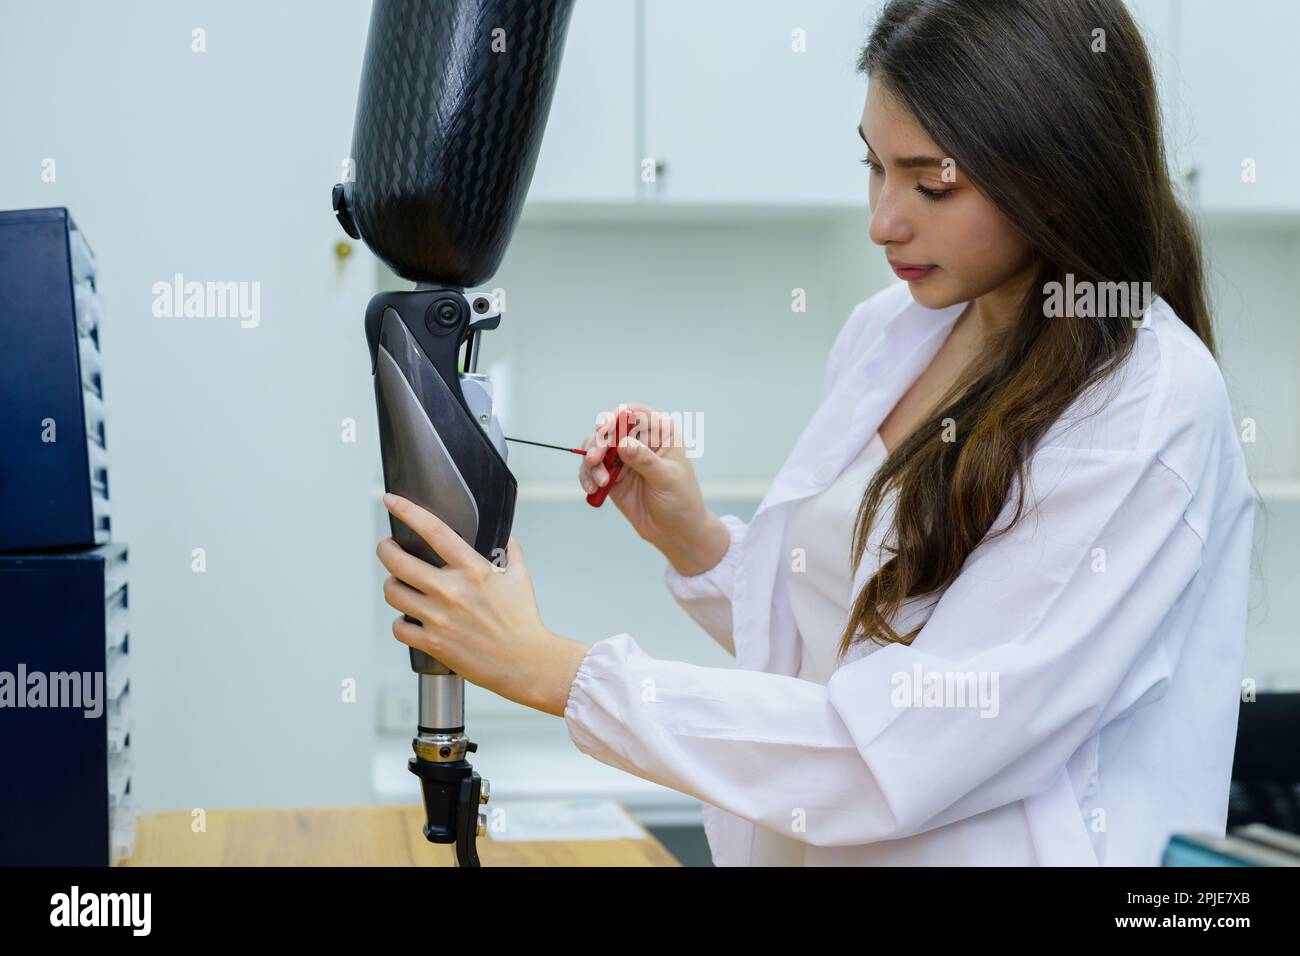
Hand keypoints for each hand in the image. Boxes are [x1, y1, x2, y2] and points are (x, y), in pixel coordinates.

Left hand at [376, 493, 590, 716]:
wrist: (526, 662)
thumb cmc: (524, 623)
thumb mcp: (521, 580)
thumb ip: (513, 555)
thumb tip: (509, 541)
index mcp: (473, 570)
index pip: (433, 530)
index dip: (408, 511)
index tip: (392, 501)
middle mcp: (451, 590)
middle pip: (398, 561)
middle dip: (386, 550)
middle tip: (388, 548)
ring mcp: (438, 617)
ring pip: (393, 593)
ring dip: (392, 586)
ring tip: (398, 585)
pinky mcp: (433, 643)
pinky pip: (399, 628)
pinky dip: (401, 623)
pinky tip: (410, 620)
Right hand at [578, 402, 727, 575]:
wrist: (676, 530)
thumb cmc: (682, 500)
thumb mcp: (667, 479)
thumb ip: (645, 461)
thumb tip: (624, 443)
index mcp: (660, 432)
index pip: (633, 413)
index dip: (615, 417)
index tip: (603, 430)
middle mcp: (639, 440)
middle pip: (609, 428)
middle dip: (597, 442)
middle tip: (594, 459)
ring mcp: (623, 458)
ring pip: (596, 447)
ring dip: (591, 462)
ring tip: (599, 482)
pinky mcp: (611, 476)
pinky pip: (591, 469)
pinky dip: (587, 476)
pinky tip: (592, 489)